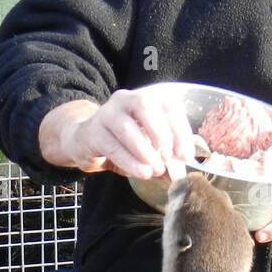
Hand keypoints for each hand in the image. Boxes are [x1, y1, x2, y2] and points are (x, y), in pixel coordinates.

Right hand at [41, 84, 195, 180]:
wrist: (86, 142)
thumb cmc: (124, 143)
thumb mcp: (148, 146)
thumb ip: (163, 154)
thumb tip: (178, 171)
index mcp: (146, 98)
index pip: (168, 105)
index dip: (180, 129)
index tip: (185, 155)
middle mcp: (126, 99)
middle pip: (146, 106)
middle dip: (161, 133)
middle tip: (170, 159)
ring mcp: (107, 113)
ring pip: (127, 127)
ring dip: (144, 150)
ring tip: (155, 170)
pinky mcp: (93, 131)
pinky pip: (112, 146)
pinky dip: (129, 161)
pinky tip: (140, 173)